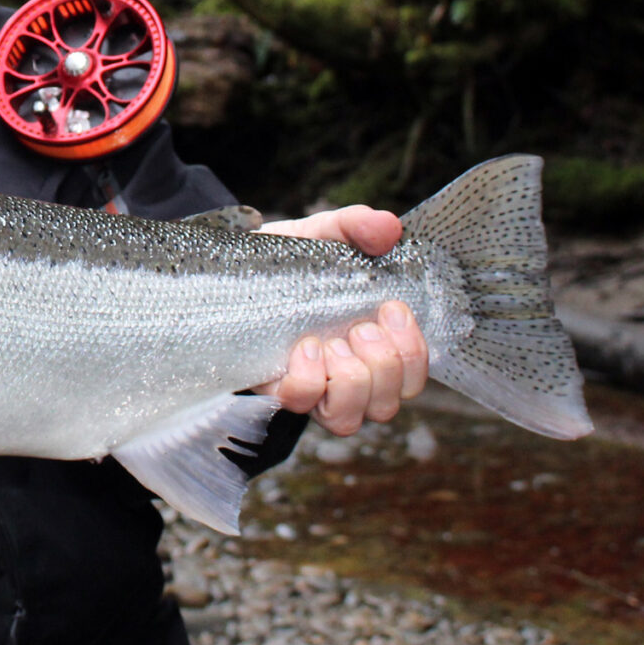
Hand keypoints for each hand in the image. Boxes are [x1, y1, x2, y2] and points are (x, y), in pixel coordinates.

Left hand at [254, 205, 427, 436]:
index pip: (412, 378)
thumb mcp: (324, 233)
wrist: (231, 263)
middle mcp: (345, 375)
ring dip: (350, 380)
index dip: (412, 353)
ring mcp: (310, 387)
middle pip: (387, 404)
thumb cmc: (289, 258)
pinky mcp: (273, 387)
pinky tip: (304, 347)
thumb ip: (357, 226)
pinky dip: (309, 380)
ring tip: (332, 341)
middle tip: (360, 326)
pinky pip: (301, 404)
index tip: (392, 309)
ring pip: (348, 419)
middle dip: (382, 364)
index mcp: (370, 345)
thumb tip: (388, 227)